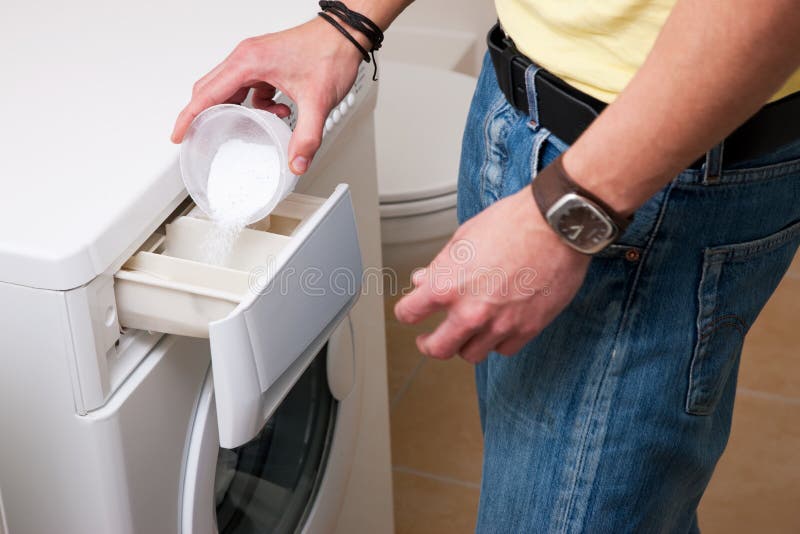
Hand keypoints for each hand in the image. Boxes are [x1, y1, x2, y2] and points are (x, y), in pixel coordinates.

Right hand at [171, 17, 365, 173]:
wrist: (346, 35)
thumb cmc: (330, 53)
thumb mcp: (318, 101)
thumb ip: (307, 137)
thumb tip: (296, 162)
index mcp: (249, 62)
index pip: (207, 93)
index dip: (189, 117)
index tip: (178, 135)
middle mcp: (246, 56)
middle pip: (210, 89)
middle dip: (205, 115)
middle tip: (200, 137)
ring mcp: (255, 58)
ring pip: (230, 88)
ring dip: (236, 110)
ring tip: (247, 128)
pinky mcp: (266, 62)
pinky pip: (249, 86)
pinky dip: (256, 103)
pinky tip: (277, 112)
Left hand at [394, 187, 591, 363]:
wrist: (557, 225)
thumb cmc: (513, 223)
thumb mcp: (464, 238)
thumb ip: (441, 265)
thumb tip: (423, 279)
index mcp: (447, 285)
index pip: (409, 313)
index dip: (407, 312)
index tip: (410, 312)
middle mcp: (470, 311)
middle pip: (437, 349)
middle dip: (429, 344)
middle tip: (429, 340)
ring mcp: (499, 324)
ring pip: (470, 354)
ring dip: (465, 343)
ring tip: (466, 332)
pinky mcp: (527, 329)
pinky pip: (503, 350)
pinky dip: (497, 342)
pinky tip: (496, 328)